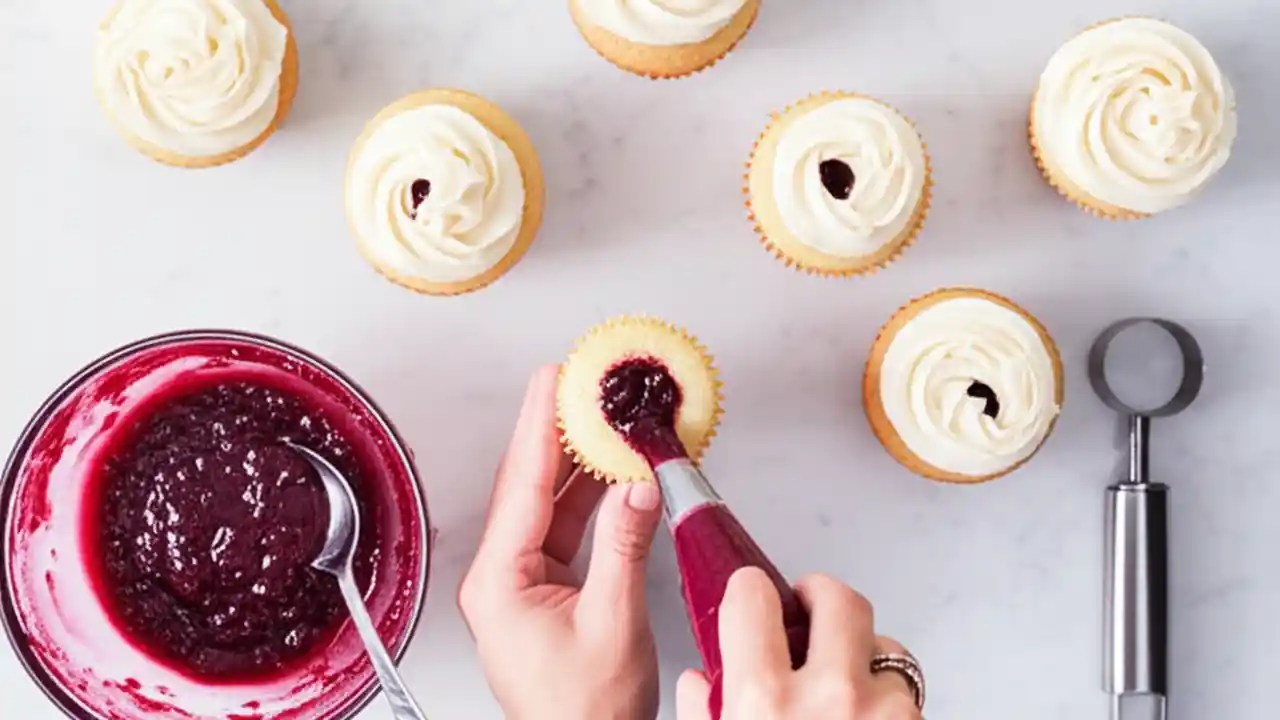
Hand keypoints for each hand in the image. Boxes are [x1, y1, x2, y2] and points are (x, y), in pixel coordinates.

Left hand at [459, 365, 662, 719]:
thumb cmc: (584, 715)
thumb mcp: (614, 623)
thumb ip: (625, 547)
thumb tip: (637, 488)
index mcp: (500, 583)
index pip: (523, 485)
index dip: (540, 426)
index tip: (552, 380)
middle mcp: (501, 579)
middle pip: (529, 487)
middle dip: (556, 432)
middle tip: (578, 384)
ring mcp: (521, 584)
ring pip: (549, 506)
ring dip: (577, 464)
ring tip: (602, 418)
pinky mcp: (544, 592)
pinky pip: (565, 531)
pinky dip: (590, 500)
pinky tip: (613, 474)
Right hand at [677, 568, 921, 719]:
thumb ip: (700, 713)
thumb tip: (699, 683)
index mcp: (763, 701)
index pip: (753, 596)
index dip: (749, 591)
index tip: (751, 597)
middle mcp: (829, 697)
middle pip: (839, 598)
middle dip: (822, 595)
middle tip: (808, 610)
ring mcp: (884, 713)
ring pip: (888, 648)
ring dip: (865, 659)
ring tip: (844, 690)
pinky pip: (910, 695)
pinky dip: (888, 701)